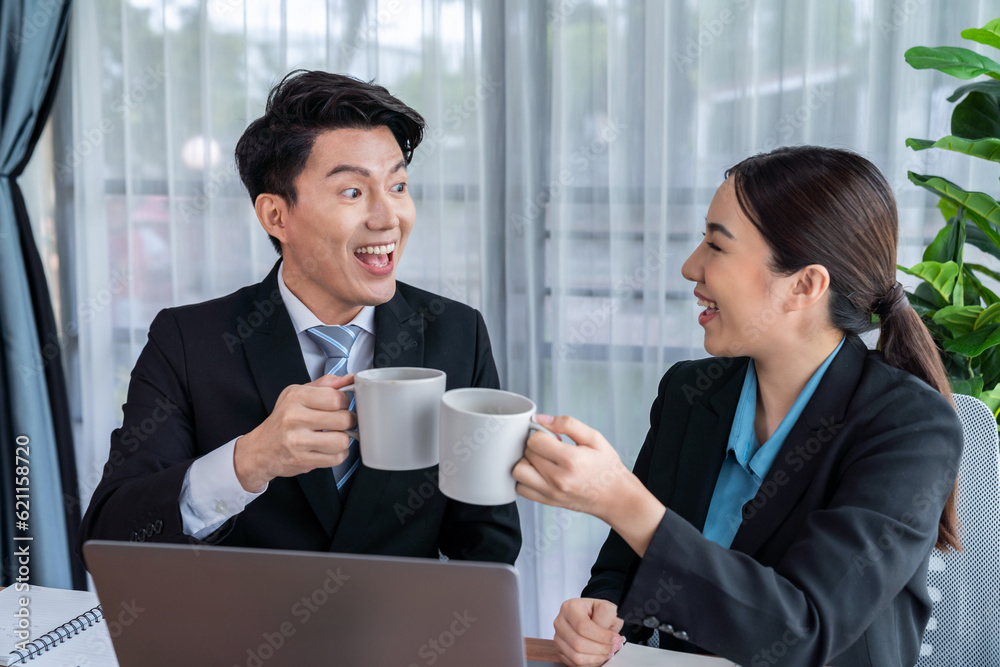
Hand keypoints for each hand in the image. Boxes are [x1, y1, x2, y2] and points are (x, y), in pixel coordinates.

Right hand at [233, 373, 355, 490]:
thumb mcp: (297, 394)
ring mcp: (297, 442)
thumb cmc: (282, 420)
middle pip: (343, 419)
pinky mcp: (302, 461)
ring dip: (343, 440)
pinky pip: (336, 458)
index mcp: (296, 397)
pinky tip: (328, 449)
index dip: (345, 402)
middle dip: (348, 421)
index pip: (335, 397)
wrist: (259, 449)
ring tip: (334, 436)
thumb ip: (325, 385)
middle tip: (341, 422)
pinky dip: (338, 455)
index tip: (341, 405)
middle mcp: (295, 418)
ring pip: (342, 441)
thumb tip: (350, 379)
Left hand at [513, 415, 666, 555]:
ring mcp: (551, 493)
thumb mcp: (594, 438)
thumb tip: (540, 419)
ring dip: (526, 462)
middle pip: (526, 454)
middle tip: (550, 447)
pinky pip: (521, 489)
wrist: (615, 497)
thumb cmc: (606, 467)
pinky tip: (538, 473)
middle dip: (535, 446)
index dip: (541, 434)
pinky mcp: (548, 501)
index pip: (535, 440)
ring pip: (518, 472)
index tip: (551, 437)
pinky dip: (525, 479)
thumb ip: (567, 424)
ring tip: (542, 460)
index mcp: (571, 460)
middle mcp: (558, 479)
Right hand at [553, 598, 624, 666]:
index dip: (601, 636)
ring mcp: (558, 638)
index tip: (614, 638)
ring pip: (576, 656)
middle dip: (600, 648)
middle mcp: (560, 622)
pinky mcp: (560, 651)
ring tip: (606, 652)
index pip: (583, 626)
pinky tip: (597, 656)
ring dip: (596, 658)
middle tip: (613, 647)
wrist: (591, 616)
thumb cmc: (596, 612)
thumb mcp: (605, 608)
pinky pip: (574, 663)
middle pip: (578, 643)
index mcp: (570, 607)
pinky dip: (589, 663)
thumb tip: (609, 637)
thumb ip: (606, 619)